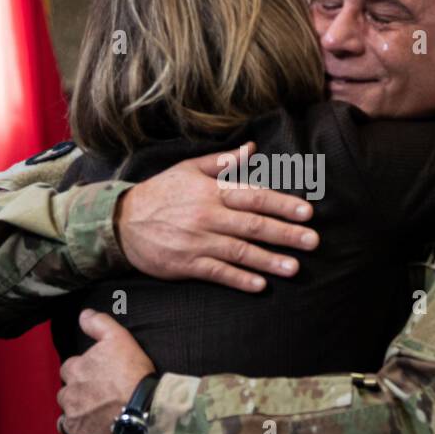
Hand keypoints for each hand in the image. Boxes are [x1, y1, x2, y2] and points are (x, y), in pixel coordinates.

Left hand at [57, 310, 155, 433]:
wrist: (145, 408)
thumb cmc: (133, 373)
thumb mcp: (120, 339)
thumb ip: (99, 324)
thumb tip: (83, 314)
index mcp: (74, 371)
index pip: (69, 369)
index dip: (83, 372)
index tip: (97, 376)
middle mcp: (69, 396)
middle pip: (66, 395)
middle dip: (78, 396)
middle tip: (99, 397)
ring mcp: (74, 421)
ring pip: (67, 419)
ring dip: (77, 418)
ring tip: (97, 418)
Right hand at [117, 142, 318, 292]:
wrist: (121, 222)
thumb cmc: (160, 193)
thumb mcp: (189, 169)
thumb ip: (223, 161)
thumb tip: (252, 148)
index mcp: (212, 191)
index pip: (254, 197)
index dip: (282, 204)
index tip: (307, 212)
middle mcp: (208, 215)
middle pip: (253, 225)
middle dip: (286, 234)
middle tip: (313, 241)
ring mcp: (198, 241)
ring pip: (240, 251)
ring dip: (269, 260)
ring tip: (294, 268)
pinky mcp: (187, 263)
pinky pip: (218, 272)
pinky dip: (239, 279)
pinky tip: (259, 285)